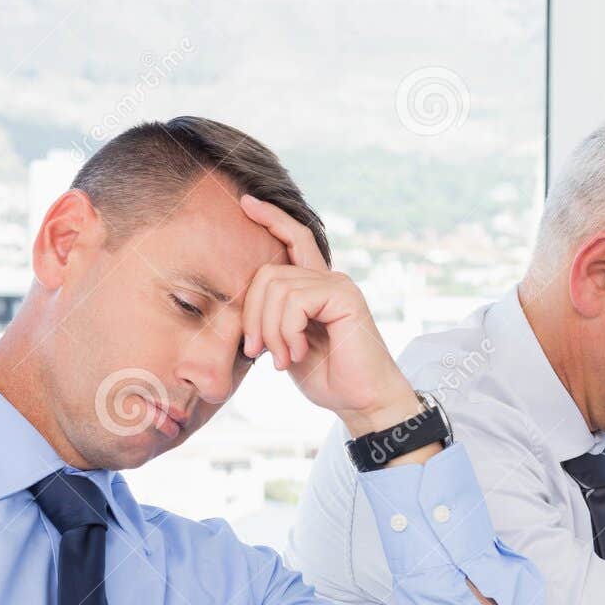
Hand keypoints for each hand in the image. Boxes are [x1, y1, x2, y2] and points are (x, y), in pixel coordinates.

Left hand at [239, 195, 422, 438]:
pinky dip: (287, 331)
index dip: (271, 218)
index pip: (294, 240)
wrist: (364, 401)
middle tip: (258, 351)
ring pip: (277, 288)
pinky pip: (294, 301)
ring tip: (283, 358)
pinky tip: (299, 351)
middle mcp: (328, 279)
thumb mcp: (288, 345)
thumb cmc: (329, 379)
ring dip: (270, 330)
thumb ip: (271, 319)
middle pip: (268, 273)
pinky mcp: (344, 296)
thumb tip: (241, 304)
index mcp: (316, 288)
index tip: (245, 202)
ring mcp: (338, 285)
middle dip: (252, 315)